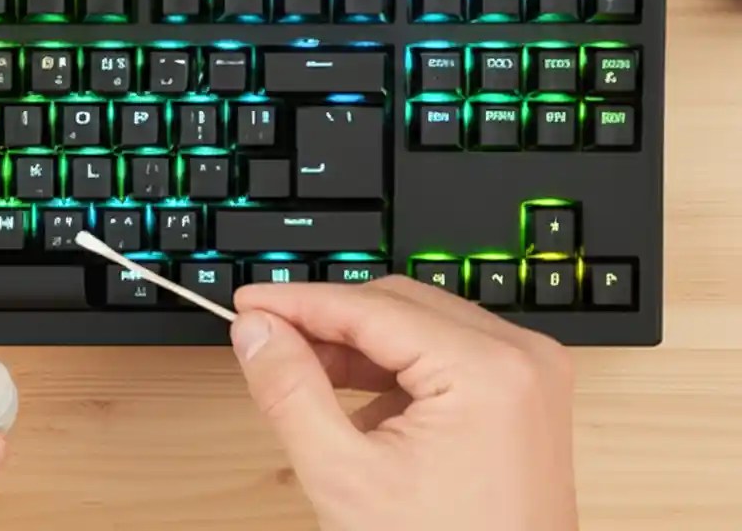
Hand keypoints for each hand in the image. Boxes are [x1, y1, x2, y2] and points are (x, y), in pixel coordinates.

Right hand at [230, 276, 577, 530]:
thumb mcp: (344, 475)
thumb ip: (290, 391)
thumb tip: (257, 331)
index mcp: (487, 369)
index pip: (370, 307)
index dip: (298, 301)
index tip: (248, 303)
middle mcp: (521, 356)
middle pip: (396, 305)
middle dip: (326, 322)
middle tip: (265, 338)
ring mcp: (529, 374)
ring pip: (418, 325)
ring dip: (357, 346)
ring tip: (303, 375)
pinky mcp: (523, 394)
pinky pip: (444, 354)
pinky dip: (394, 370)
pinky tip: (356, 404)